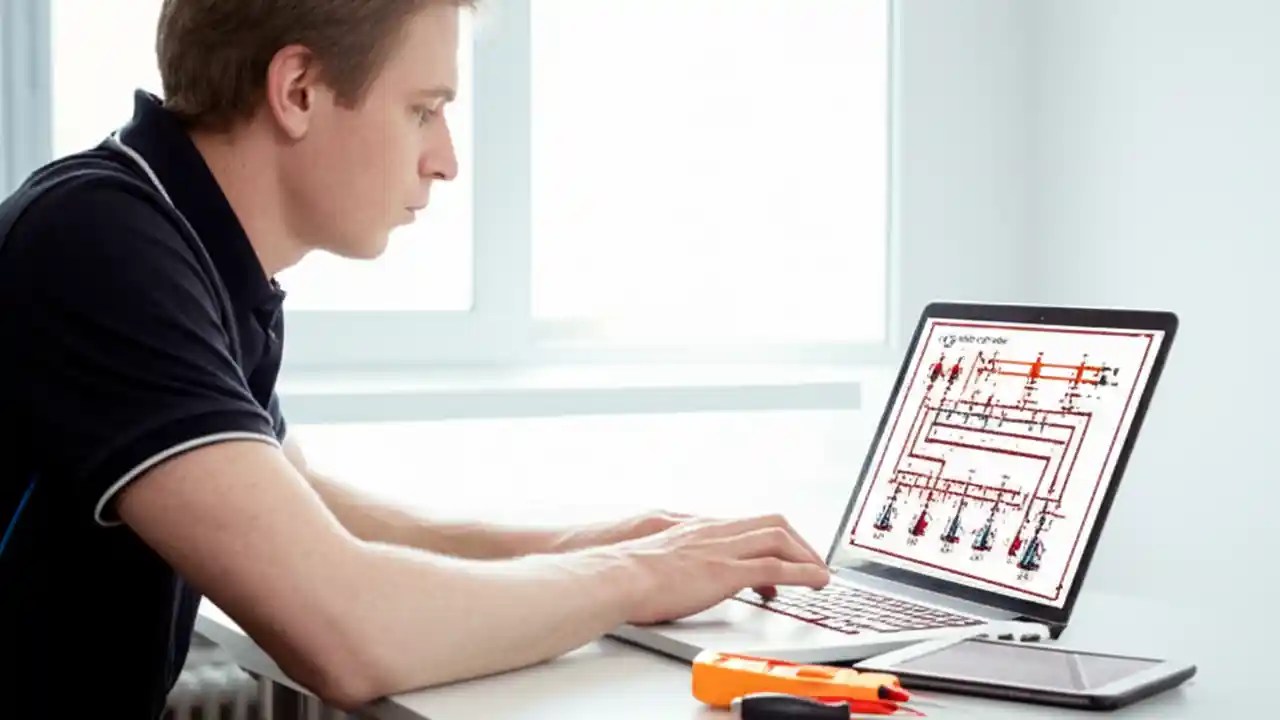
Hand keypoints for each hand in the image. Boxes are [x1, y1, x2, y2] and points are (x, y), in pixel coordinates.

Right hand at [557, 509, 826, 599]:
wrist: (614, 575)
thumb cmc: (625, 571)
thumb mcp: (655, 552)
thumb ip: (676, 556)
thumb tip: (685, 572)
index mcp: (698, 527)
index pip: (746, 524)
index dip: (772, 537)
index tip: (782, 555)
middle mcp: (714, 531)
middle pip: (771, 523)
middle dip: (798, 542)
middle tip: (810, 563)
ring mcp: (721, 548)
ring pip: (779, 538)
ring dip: (807, 556)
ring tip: (821, 576)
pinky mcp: (725, 570)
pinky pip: (776, 566)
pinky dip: (803, 572)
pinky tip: (817, 582)